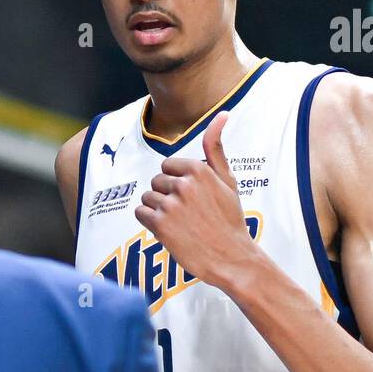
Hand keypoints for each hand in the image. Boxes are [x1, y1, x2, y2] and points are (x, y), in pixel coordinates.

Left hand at [134, 111, 256, 289]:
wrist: (232, 258)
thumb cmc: (230, 218)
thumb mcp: (227, 180)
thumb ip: (216, 147)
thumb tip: (222, 113)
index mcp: (198, 170)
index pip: (167, 167)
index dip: (177, 183)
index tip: (193, 198)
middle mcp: (183, 184)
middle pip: (156, 182)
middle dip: (167, 197)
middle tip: (188, 214)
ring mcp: (170, 205)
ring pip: (147, 197)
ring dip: (158, 211)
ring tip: (180, 223)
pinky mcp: (160, 225)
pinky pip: (140, 213)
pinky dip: (150, 222)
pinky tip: (169, 231)